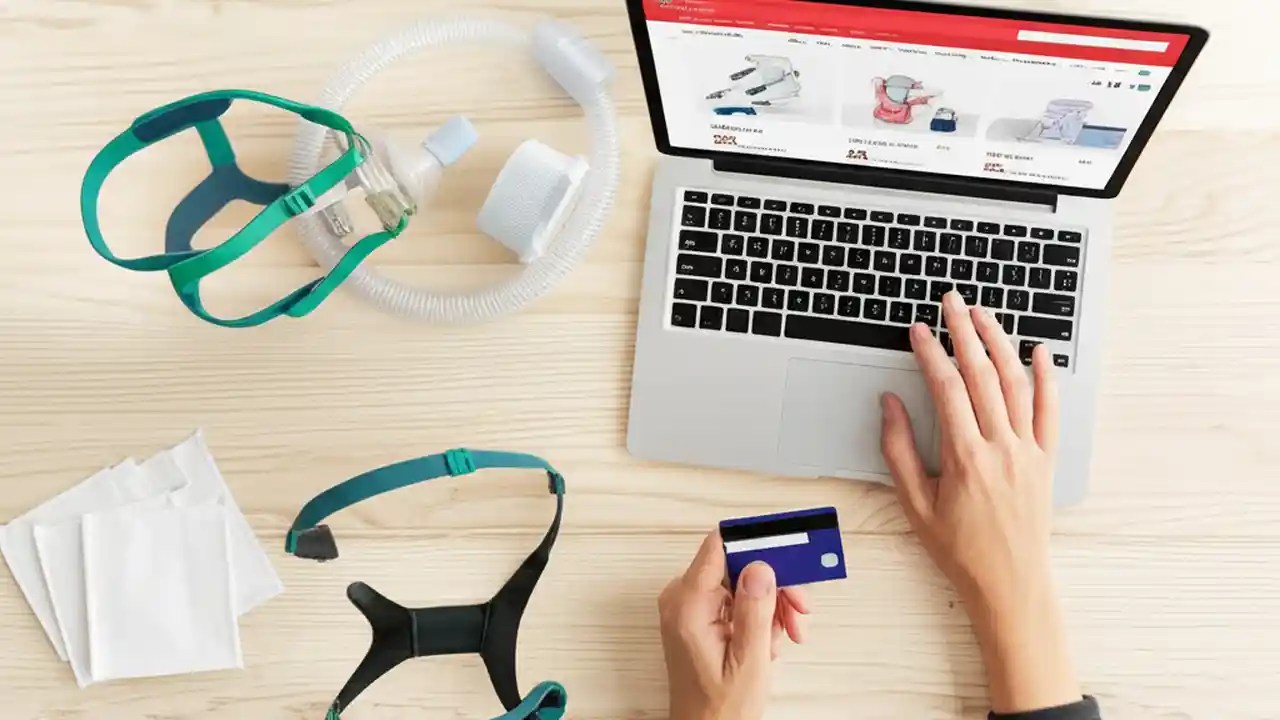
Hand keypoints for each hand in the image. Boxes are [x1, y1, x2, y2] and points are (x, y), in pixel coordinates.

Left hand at [658, 532, 810, 719]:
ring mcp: (690, 608)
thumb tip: (761, 566)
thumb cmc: (720, 709)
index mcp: (688, 605)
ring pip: (742, 582)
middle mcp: (683, 599)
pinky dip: (760, 615)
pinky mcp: (700, 618)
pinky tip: (771, 640)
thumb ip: (754, 609)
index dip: (757, 542)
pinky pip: (736, 599)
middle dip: (775, 584)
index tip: (789, 550)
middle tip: (800, 610)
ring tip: (788, 635)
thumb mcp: (748, 659)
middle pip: (738, 565)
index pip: (720, 546)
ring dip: (772, 604)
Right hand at [880, 291, 1079, 712]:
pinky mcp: (1047, 459)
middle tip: (952, 303)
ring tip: (984, 315)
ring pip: (1016, 383)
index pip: (947, 389)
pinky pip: (1050, 409)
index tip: (918, 331)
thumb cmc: (959, 550)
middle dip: (965, 332)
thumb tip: (889, 405)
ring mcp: (1029, 451)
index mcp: (965, 458)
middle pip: (983, 374)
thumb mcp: (915, 504)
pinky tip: (1038, 351)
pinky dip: (1046, 377)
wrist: (1009, 583)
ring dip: (1000, 343)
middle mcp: (1001, 448)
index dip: (931, 353)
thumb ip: (898, 450)